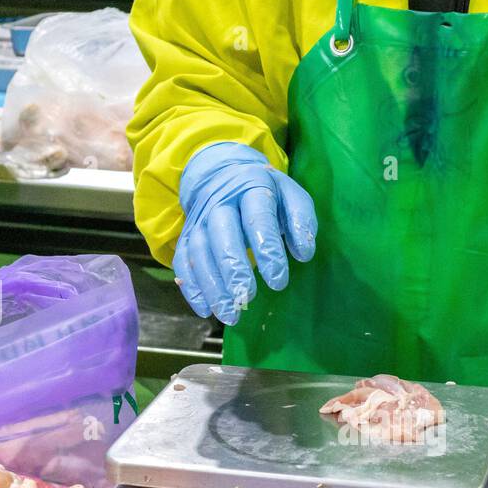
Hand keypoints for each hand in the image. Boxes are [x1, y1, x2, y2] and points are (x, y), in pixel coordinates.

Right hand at [175, 142, 316, 323]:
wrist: (222, 173)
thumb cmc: (265, 192)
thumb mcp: (290, 195)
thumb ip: (301, 220)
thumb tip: (304, 253)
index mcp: (251, 188)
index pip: (258, 218)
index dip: (267, 251)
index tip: (278, 282)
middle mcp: (220, 203)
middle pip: (221, 236)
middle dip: (233, 270)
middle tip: (246, 299)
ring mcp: (200, 219)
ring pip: (200, 252)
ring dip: (212, 286)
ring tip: (230, 314)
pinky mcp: (187, 235)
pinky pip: (183, 260)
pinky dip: (192, 287)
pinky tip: (205, 309)